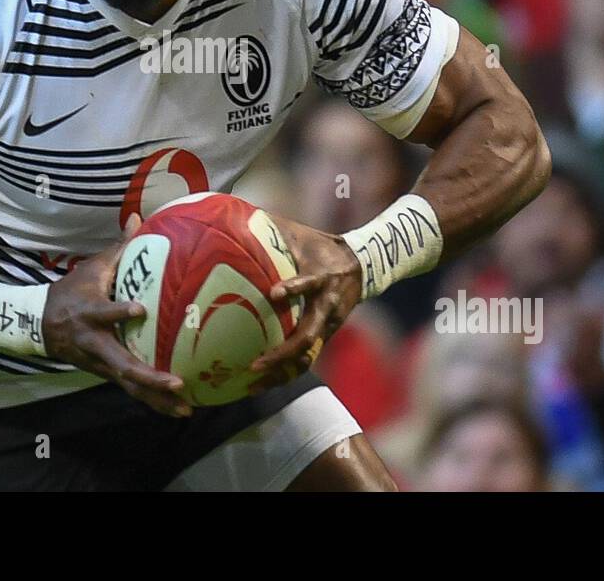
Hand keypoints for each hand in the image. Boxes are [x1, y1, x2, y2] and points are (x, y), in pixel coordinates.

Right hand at [42, 220, 190, 416]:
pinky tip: (177, 410)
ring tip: (185, 410)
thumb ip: (118, 247)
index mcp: (90, 314)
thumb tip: (138, 218)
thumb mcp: (91, 268)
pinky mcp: (105, 373)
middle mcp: (96, 344)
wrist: (37, 324)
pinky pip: (130, 390)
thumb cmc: (70, 292)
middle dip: (148, 376)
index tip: (139, 308)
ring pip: (128, 385)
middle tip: (177, 383)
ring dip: (156, 399)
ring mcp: (100, 363)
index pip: (104, 314)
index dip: (119, 312)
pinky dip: (152, 401)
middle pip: (121, 364)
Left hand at [248, 216, 362, 392]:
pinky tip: (260, 385)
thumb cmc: (323, 247)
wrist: (363, 265)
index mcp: (323, 278)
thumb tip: (240, 217)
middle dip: (282, 353)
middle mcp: (328, 307)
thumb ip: (275, 231)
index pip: (310, 283)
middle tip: (255, 364)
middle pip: (308, 336)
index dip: (294, 288)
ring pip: (307, 357)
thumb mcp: (303, 237)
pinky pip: (305, 361)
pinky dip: (284, 374)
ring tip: (253, 386)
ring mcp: (328, 326)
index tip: (274, 293)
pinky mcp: (325, 337)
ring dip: (281, 374)